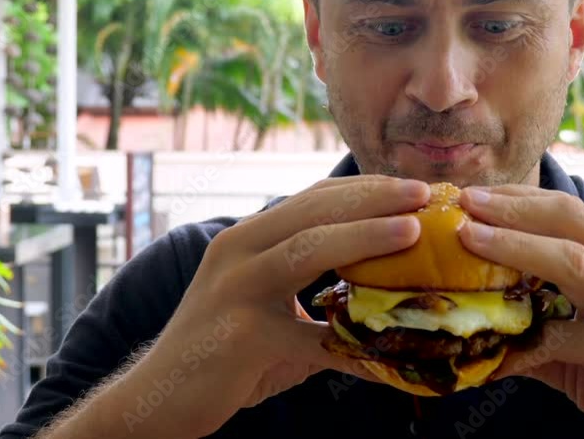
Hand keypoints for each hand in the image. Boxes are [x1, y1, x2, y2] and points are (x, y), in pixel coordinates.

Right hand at [140, 176, 429, 436]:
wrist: (159, 397)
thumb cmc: (224, 350)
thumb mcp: (269, 305)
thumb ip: (316, 295)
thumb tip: (385, 301)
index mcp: (247, 237)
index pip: (312, 197)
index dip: (365, 189)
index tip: (410, 186)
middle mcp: (237, 251)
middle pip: (313, 210)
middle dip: (373, 197)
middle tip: (424, 192)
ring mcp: (235, 290)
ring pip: (306, 249)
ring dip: (365, 235)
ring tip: (412, 229)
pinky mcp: (240, 337)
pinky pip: (310, 338)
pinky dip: (355, 347)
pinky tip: (392, 355)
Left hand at [456, 185, 583, 438]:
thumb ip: (543, 326)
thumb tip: (482, 327)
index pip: (571, 210)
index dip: (521, 198)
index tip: (477, 195)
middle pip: (571, 219)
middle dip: (513, 206)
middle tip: (465, 201)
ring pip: (572, 260)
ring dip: (515, 244)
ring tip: (470, 236)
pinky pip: (565, 338)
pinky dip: (523, 344)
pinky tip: (492, 355)